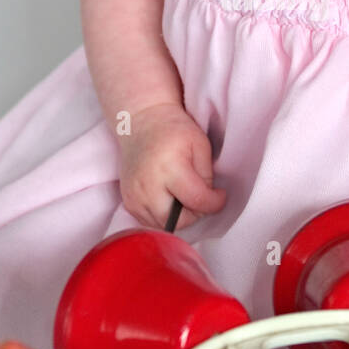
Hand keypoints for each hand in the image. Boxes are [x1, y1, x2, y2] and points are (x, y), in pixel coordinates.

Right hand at [118, 103, 227, 232]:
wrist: (141, 123)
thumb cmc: (174, 130)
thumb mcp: (200, 144)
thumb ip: (206, 175)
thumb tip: (206, 200)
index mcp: (169, 167)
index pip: (196, 200)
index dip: (214, 203)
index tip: (220, 196)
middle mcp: (148, 185)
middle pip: (178, 221)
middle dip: (195, 214)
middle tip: (201, 198)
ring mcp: (134, 195)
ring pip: (163, 226)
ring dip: (179, 218)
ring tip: (185, 198)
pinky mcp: (128, 201)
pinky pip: (149, 222)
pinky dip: (163, 217)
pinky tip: (170, 200)